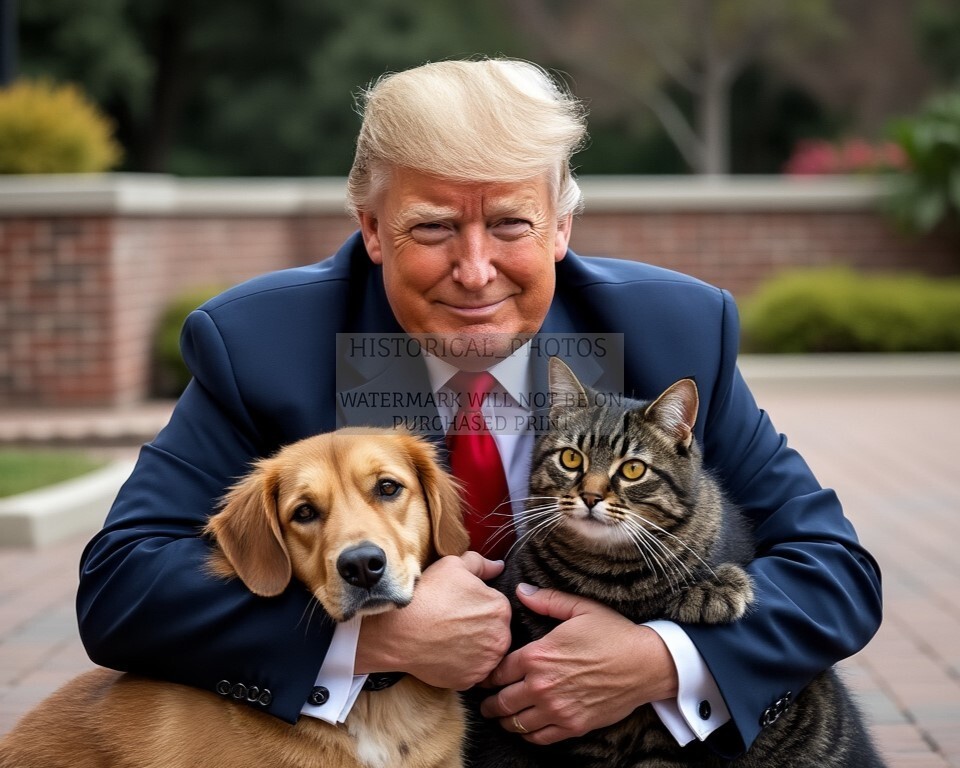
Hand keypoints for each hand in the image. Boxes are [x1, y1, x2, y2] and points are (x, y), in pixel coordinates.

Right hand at [356, 552, 510, 688]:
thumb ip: (481, 564)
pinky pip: (471, 672)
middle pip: (494, 631)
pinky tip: (444, 653)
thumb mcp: (453, 565)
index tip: (460, 606)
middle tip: (453, 623)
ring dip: (473, 647)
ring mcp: (486, 662)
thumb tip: (498, 566)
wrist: (400, 630)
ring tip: (448, 638)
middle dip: (478, 627)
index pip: (496, 607)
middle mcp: (500, 638)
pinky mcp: (470, 680)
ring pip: (485, 653)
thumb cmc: (427, 594)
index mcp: (500, 608)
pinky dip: (461, 665)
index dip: (478, 605)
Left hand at [480, 584, 677, 744]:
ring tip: (500, 716)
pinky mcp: (572, 725)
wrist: (646, 664)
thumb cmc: (613, 633)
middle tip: (484, 702)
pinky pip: (540, 738)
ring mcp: (557, 708)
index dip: (487, 674)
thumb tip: (521, 590)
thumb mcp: (580, 608)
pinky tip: (526, 728)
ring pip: (516, 722)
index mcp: (538, 655)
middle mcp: (542, 685)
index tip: (483, 676)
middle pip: (501, 700)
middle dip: (489, 702)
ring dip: (504, 720)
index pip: (498, 670)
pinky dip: (528, 735)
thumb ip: (546, 600)